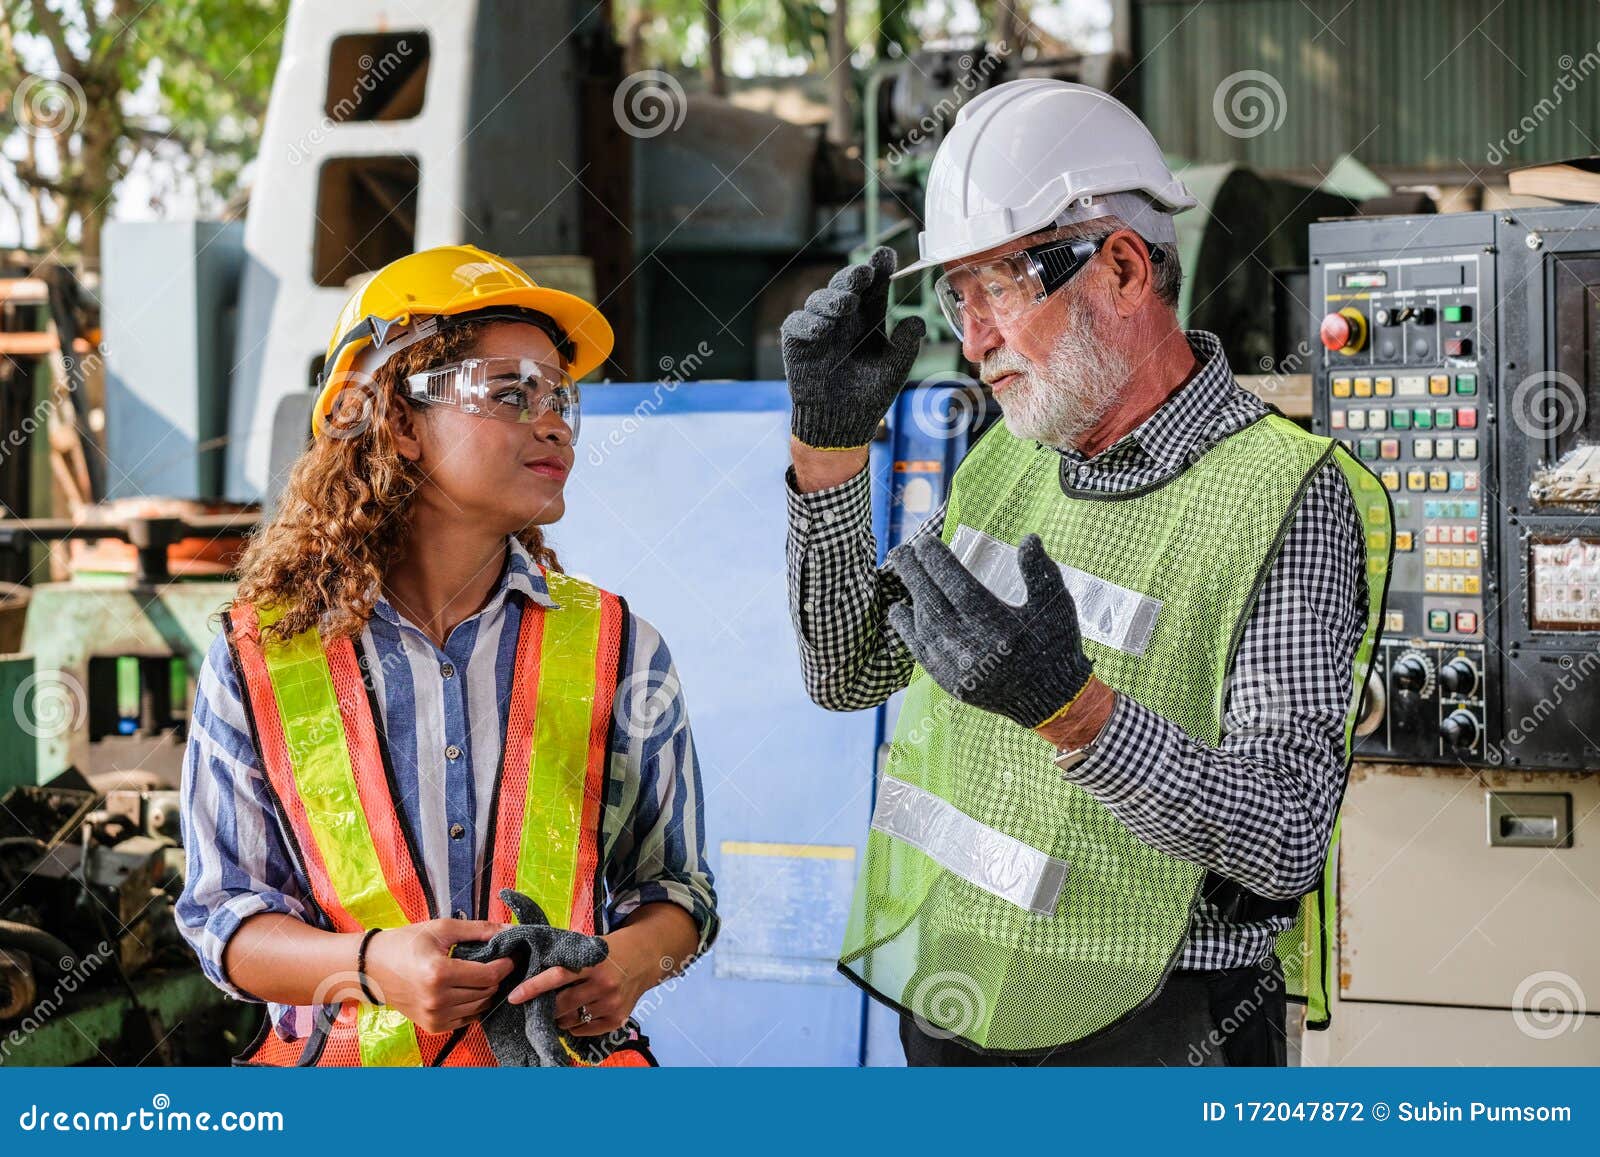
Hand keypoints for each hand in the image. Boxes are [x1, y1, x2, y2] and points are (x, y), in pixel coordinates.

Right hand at [363, 918, 513, 1034]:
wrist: (372, 968)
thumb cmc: (407, 943)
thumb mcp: (442, 928)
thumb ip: (479, 929)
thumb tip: (509, 930)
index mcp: (439, 973)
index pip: (489, 975)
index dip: (506, 965)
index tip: (511, 955)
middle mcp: (437, 1000)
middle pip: (487, 992)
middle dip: (497, 976)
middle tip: (496, 962)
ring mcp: (434, 1016)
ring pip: (479, 1007)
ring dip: (486, 991)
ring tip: (481, 974)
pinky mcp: (432, 1026)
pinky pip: (466, 1019)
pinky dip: (473, 1005)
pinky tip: (467, 989)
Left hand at [509, 923, 656, 1037]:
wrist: (646, 956)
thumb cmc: (610, 950)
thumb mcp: (589, 946)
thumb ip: (565, 959)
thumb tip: (530, 974)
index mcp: (593, 962)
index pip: (557, 977)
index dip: (533, 988)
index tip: (514, 997)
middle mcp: (604, 985)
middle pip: (562, 1005)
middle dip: (546, 1007)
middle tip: (539, 1003)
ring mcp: (612, 1004)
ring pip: (571, 1021)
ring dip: (559, 1017)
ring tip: (562, 1006)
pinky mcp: (617, 1019)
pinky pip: (584, 1030)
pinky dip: (574, 1025)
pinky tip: (579, 1012)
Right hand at [781, 246, 925, 450]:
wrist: (843, 422)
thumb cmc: (870, 393)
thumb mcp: (895, 367)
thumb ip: (907, 343)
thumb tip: (917, 320)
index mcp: (868, 318)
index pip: (873, 286)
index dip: (879, 268)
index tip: (886, 256)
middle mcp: (843, 317)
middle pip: (845, 286)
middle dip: (854, 276)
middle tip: (864, 273)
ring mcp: (819, 327)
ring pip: (820, 300)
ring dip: (832, 299)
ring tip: (846, 305)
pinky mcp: (797, 342)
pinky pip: (797, 324)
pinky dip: (808, 323)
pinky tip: (822, 329)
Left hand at [886, 532, 1093, 728]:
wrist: (1051, 700)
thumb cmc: (1055, 645)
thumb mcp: (1057, 606)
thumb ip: (1041, 572)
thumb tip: (1029, 539)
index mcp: (998, 625)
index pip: (957, 587)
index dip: (937, 563)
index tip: (925, 543)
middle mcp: (972, 647)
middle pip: (933, 602)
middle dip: (914, 573)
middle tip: (902, 551)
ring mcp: (957, 666)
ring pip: (923, 623)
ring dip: (910, 594)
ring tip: (902, 570)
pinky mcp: (949, 681)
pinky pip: (919, 650)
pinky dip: (906, 628)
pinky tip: (899, 608)